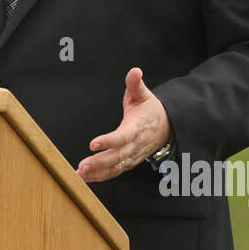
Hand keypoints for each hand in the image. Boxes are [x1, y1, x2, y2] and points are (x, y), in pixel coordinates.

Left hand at [77, 67, 170, 181]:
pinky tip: (87, 178)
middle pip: (117, 156)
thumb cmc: (150, 109)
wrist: (167, 126)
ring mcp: (133, 155)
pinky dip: (102, 176)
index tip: (93, 144)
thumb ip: (136, 84)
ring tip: (80, 174)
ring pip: (115, 167)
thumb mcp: (143, 94)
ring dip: (98, 172)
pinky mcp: (130, 161)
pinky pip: (116, 171)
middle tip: (82, 166)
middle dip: (99, 162)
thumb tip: (135, 71)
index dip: (108, 141)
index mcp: (137, 127)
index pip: (123, 137)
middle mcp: (136, 144)